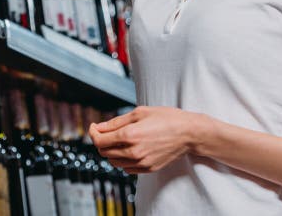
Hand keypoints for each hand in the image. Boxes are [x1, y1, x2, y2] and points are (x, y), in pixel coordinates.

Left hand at [89, 106, 203, 173]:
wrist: (188, 133)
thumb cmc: (167, 118)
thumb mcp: (140, 112)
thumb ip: (117, 121)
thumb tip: (99, 127)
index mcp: (129, 135)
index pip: (100, 141)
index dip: (93, 133)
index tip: (94, 127)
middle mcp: (133, 152)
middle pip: (104, 152)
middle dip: (100, 141)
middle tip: (104, 132)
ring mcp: (141, 162)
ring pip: (114, 162)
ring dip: (110, 152)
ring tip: (117, 140)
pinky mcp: (147, 168)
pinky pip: (126, 168)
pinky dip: (122, 160)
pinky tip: (128, 149)